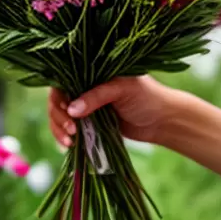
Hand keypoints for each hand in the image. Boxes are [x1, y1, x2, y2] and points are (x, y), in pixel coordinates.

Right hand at [48, 76, 180, 148]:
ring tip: (69, 142)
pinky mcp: (90, 124)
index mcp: (92, 73)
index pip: (64, 80)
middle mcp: (85, 88)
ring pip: (60, 116)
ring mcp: (86, 107)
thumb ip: (97, 97)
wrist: (163, 121)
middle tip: (71, 130)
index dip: (59, 96)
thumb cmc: (147, 97)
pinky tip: (68, 146)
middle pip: (58, 100)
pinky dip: (65, 137)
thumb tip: (71, 110)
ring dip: (59, 129)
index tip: (67, 111)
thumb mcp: (123, 90)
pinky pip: (69, 129)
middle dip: (58, 117)